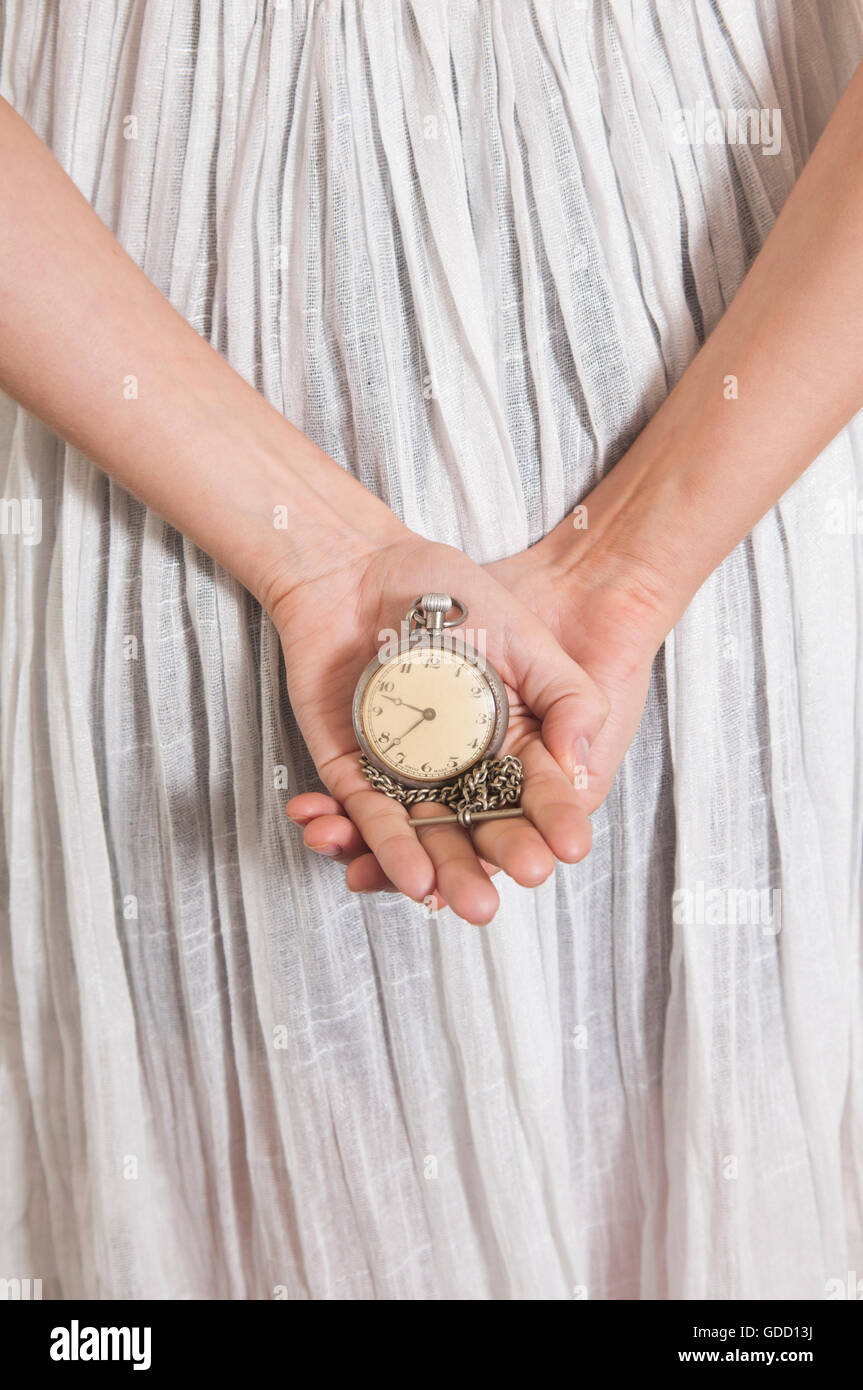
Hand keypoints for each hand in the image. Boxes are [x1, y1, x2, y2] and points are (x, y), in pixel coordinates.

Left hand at [273, 529, 608, 923]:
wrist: (360, 568)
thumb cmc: (452, 593)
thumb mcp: (528, 639)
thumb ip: (569, 698)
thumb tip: (580, 767)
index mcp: (512, 745)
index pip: (536, 795)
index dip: (552, 822)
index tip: (567, 847)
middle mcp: (463, 771)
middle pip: (480, 831)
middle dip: (488, 865)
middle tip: (498, 897)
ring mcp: (408, 776)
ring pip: (424, 838)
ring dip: (432, 873)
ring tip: (444, 901)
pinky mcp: (354, 772)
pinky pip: (364, 816)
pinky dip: (372, 843)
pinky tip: (380, 871)